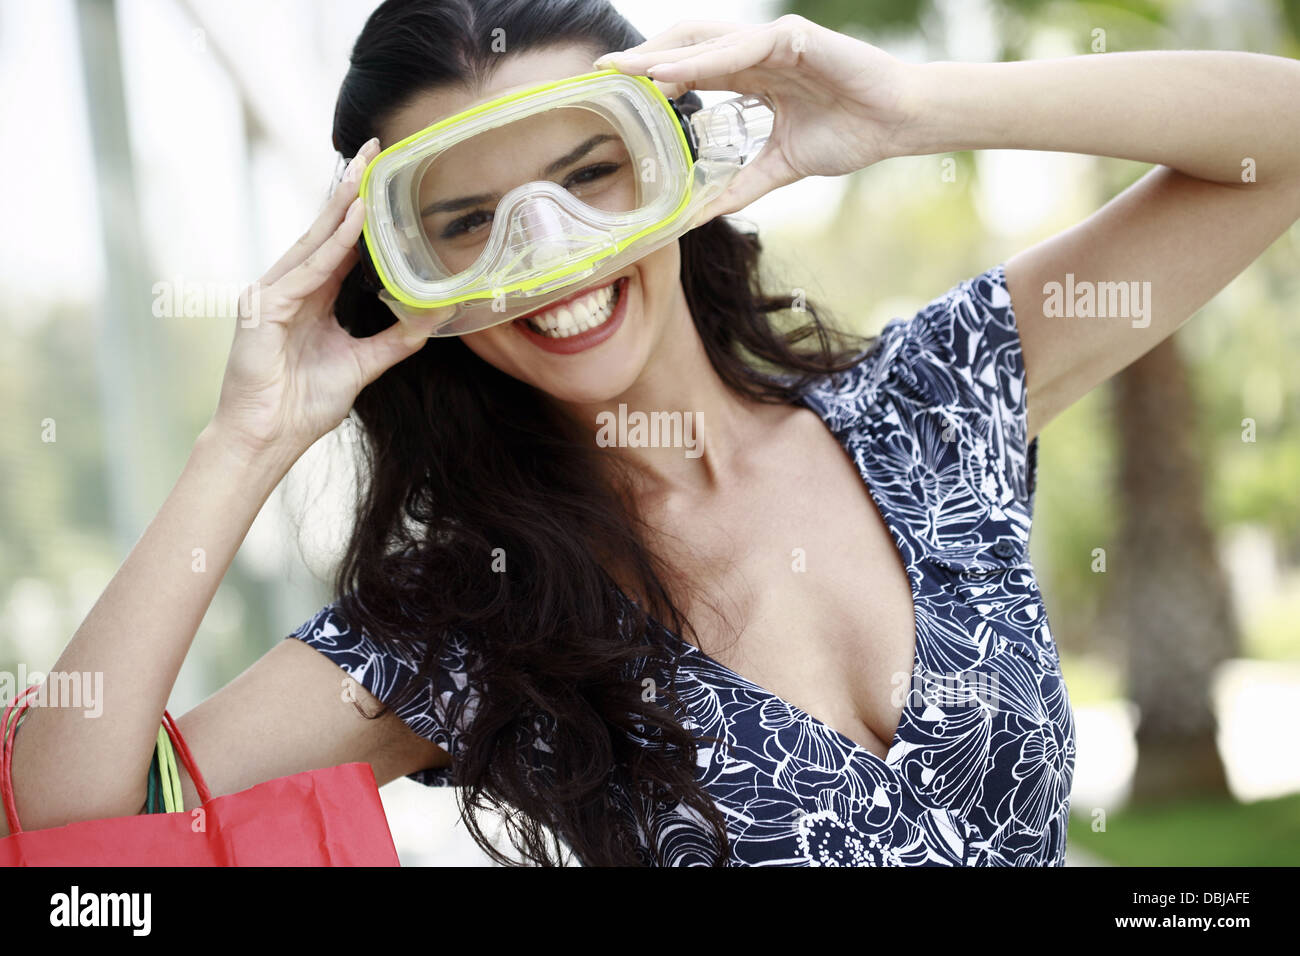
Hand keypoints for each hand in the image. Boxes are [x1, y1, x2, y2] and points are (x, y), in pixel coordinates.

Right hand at [209, 138, 450, 457]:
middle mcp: (289, 288)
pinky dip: (333, 243)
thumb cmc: (303, 405)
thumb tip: (433, 317)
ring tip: (366, 171)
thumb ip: (395, 340)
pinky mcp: (263, 307)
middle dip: (349, 190)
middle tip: (372, 149)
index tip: (382, 179)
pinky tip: (355, 219)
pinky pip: (307, 268)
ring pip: (315, 240)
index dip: (361, 212)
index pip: (340, 245)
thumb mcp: (362, 365)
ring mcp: (272, 293)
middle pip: (325, 230)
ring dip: (342, 204)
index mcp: (310, 299)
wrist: (267, 438)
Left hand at [595, 15, 914, 220]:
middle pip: (690, 46)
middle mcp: (758, 53)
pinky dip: (709, 59)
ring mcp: (776, 41)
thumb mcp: (779, 169)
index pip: (691, 69)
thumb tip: (701, 216)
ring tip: (631, 70)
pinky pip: (745, 48)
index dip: (654, 76)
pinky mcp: (797, 38)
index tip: (617, 90)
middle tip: (607, 71)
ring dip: (668, 54)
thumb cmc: (848, 135)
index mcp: (752, 76)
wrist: (896, 125)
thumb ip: (740, 188)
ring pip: (709, 41)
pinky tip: (678, 73)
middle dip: (648, 57)